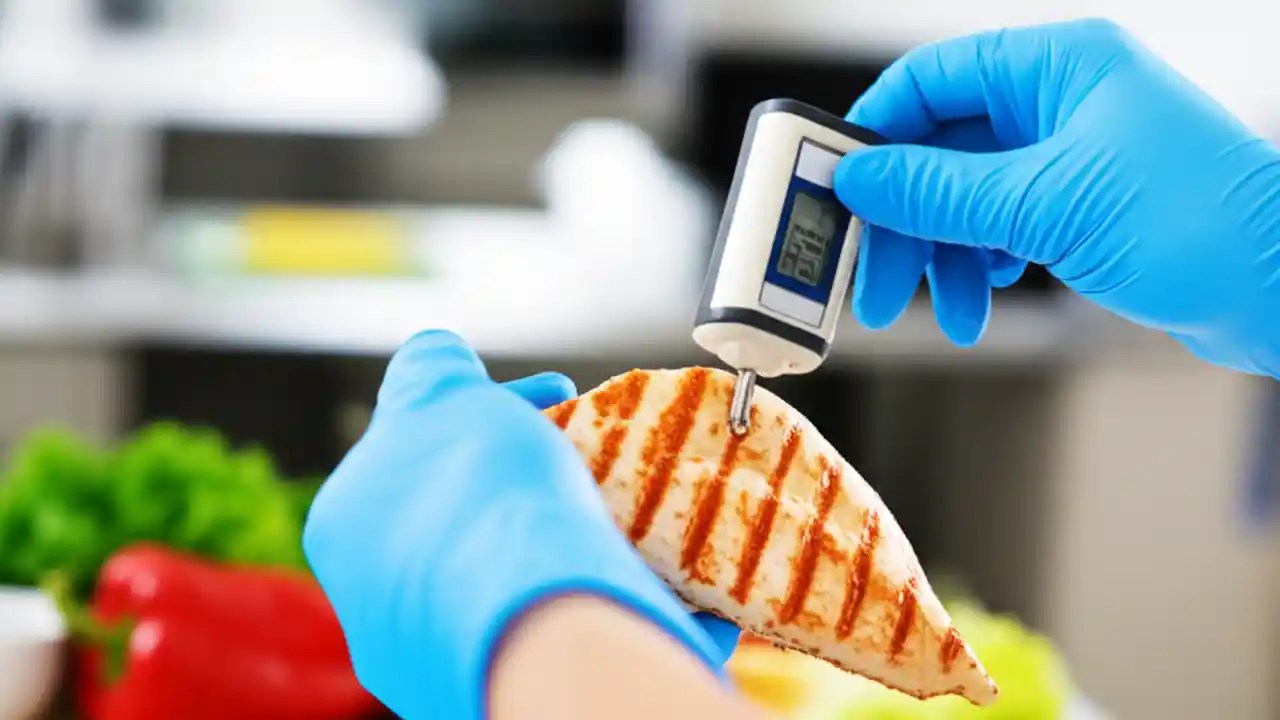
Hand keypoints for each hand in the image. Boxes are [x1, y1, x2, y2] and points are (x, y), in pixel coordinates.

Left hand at [303, 331, 735, 719]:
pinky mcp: (507, 696)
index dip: (495, 407)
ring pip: (524, 587)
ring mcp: (439, 658)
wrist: (535, 627)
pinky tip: (681, 598)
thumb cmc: (479, 497)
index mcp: (346, 525)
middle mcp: (380, 601)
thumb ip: (430, 369)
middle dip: (535, 484)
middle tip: (595, 462)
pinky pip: (578, 641)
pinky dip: (626, 614)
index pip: (418, 446)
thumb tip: (435, 354)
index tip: (562, 396)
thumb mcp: (442, 392)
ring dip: (585, 552)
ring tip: (643, 527)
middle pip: (472, 519)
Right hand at [834, 18, 1279, 375]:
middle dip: (907, 221)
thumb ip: (940, 191)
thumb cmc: (1201, 224)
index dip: (876, 134)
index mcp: (1056, 67)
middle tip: (879, 279)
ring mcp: (1068, 153)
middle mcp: (1058, 101)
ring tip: (949, 311)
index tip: (838, 186)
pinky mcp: (1078, 203)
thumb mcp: (1045, 205)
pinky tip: (985, 295)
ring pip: (965, 197)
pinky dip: (980, 264)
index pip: (931, 81)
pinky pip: (998, 225)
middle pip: (940, 150)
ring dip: (945, 258)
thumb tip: (862, 178)